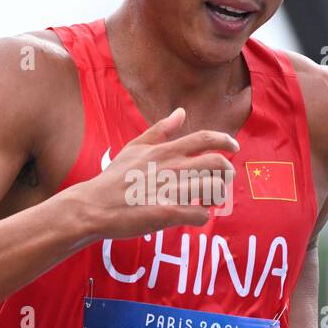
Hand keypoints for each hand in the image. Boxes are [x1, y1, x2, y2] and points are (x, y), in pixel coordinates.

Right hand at [73, 107, 237, 240]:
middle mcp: (171, 168)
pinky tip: (194, 215)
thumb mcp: (134, 148)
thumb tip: (181, 112)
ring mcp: (171, 191)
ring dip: (217, 196)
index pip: (205, 138)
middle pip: (217, 163)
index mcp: (165, 151)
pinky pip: (201, 215)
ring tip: (209, 200)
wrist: (94, 207)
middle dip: (227, 171)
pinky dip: (202, 216)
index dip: (225, 141)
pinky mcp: (168, 213)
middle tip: (224, 179)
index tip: (234, 147)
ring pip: (213, 189)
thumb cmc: (114, 178)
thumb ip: (160, 130)